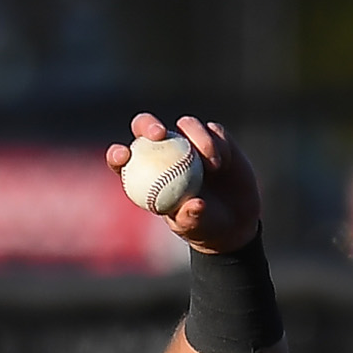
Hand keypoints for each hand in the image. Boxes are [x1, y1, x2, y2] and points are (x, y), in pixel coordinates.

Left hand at [106, 113, 261, 254]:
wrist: (236, 220)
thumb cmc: (204, 226)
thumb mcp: (195, 227)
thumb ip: (191, 217)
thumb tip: (194, 204)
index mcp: (145, 175)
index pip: (122, 160)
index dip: (116, 154)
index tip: (123, 156)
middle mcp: (164, 152)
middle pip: (146, 128)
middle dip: (147, 124)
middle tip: (159, 134)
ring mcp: (190, 142)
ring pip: (186, 125)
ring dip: (198, 138)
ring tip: (214, 166)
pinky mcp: (215, 137)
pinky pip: (214, 130)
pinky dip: (219, 143)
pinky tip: (224, 162)